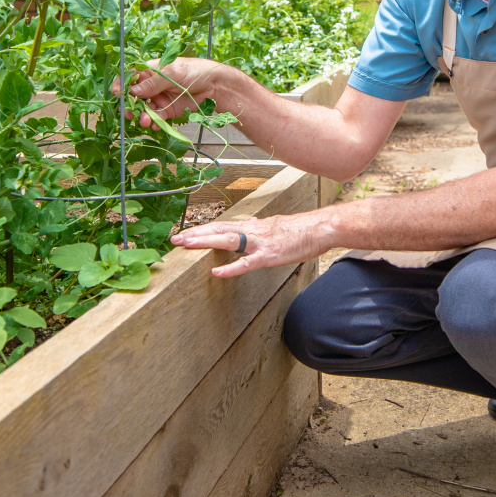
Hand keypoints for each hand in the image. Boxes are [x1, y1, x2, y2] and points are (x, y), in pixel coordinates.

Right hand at [120, 56, 231, 121]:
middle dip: (129, 105)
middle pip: (133, 96)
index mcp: (150, 70)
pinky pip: (155, 117)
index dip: (122, 85)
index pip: (130, 76)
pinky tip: (153, 124)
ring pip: (143, 108)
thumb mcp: (172, 73)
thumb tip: (133, 91)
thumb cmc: (193, 70)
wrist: (214, 85)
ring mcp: (158, 98)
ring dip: (141, 115)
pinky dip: (153, 121)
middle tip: (129, 113)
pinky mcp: (167, 110)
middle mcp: (151, 85)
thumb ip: (152, 83)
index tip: (118, 94)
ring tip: (144, 121)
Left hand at [172, 210, 329, 277]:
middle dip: (196, 234)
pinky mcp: (269, 256)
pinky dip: (231, 268)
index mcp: (252, 226)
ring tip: (187, 246)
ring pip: (228, 241)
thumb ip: (258, 227)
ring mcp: (260, 243)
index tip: (184, 234)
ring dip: (206, 242)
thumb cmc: (300, 230)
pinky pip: (247, 263)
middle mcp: (252, 231)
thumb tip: (248, 224)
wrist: (320, 228)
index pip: (222, 226)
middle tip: (175, 240)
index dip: (202, 230)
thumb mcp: (274, 226)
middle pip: (219, 230)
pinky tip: (217, 272)